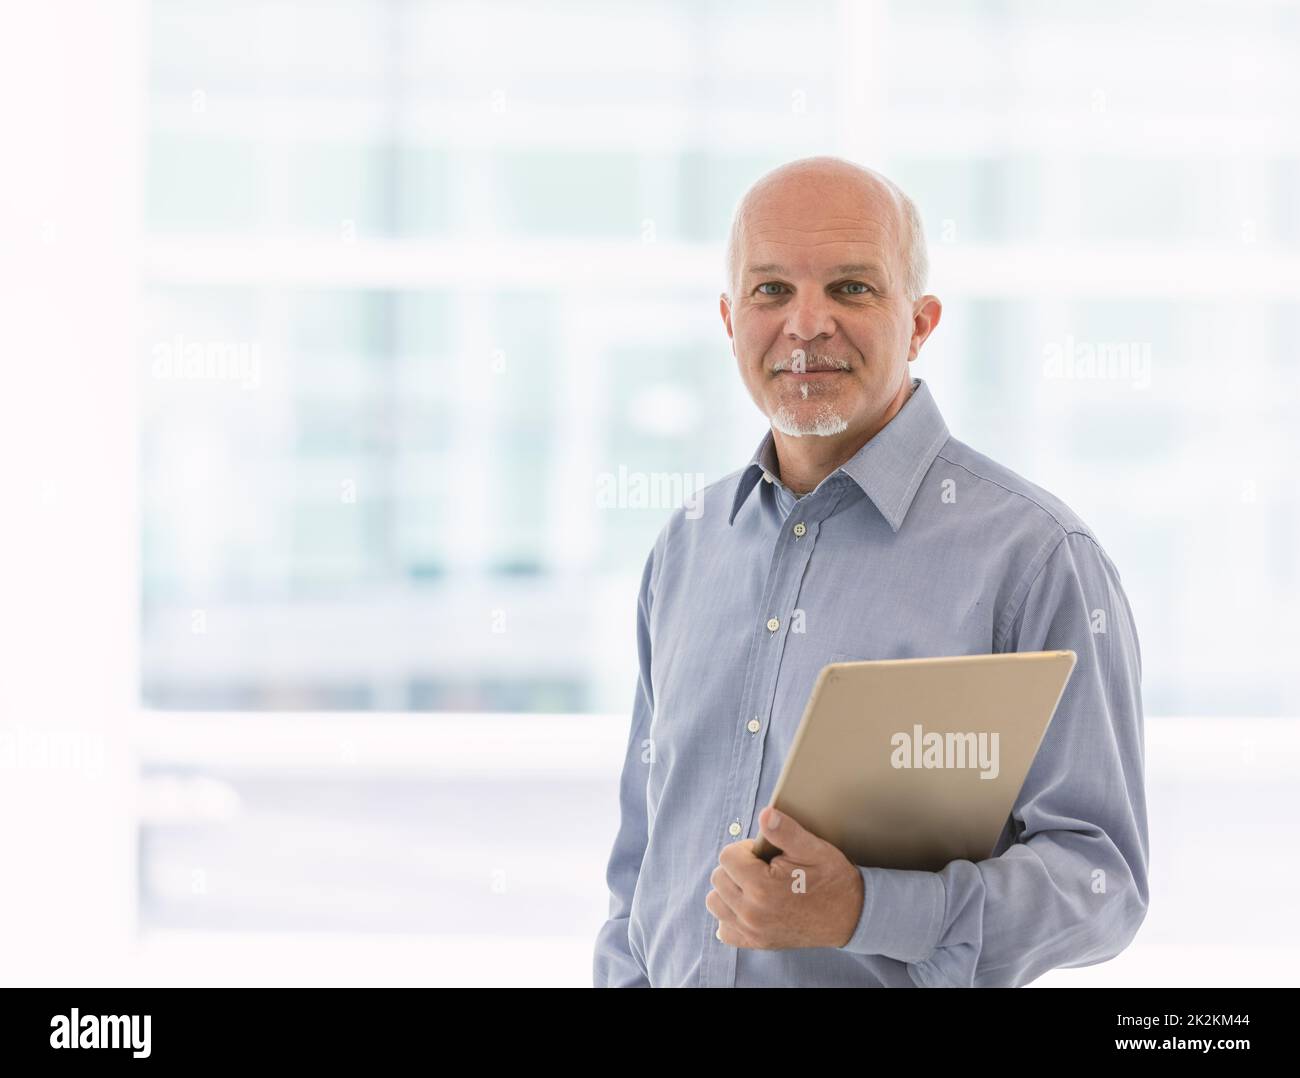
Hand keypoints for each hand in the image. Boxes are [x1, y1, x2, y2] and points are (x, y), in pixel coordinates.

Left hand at [705, 806, 864, 949]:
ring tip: (755, 885)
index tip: (765, 855)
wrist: (850, 916)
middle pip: (718, 878)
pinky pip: (724, 929)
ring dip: (730, 890)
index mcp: (762, 888)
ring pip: (715, 902)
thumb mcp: (813, 848)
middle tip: (764, 868)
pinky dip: (732, 916)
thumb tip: (765, 814)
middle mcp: (752, 914)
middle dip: (737, 867)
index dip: (746, 849)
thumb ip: (786, 831)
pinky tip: (751, 906)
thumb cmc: (831, 879)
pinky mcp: (755, 943)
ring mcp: (752, 932)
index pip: (727, 856)